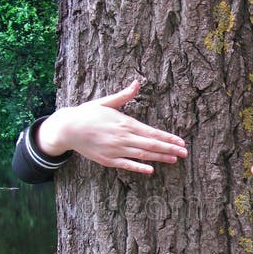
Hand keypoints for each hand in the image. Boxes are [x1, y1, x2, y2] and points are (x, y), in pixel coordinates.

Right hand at [36, 80, 187, 174]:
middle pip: (151, 144)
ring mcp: (116, 150)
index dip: (168, 137)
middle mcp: (123, 137)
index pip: (152, 131)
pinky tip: (151, 170)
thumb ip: (124, 96)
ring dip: (160, 157)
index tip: (180, 141)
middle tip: (184, 152)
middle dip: (170, 148)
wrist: (68, 128)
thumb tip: (137, 83)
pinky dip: (139, 167)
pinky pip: (127, 165)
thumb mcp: (106, 102)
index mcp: (125, 122)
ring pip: (142, 155)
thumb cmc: (88, 114)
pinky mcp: (108, 160)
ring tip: (175, 159)